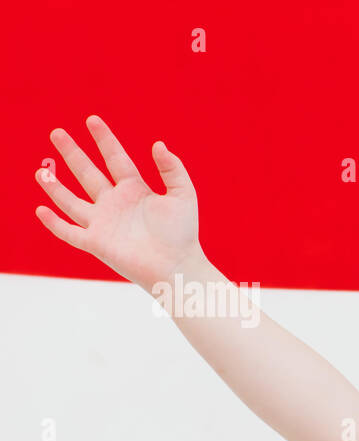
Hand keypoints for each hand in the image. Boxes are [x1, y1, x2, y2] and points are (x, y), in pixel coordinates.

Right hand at [34, 115, 205, 290]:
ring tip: (40, 172)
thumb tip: (158, 144)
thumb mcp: (183, 195)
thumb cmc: (183, 234)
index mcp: (135, 191)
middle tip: (57, 132)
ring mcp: (104, 223)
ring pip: (72, 202)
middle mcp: (116, 204)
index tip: (92, 120)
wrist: (177, 267)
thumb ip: (172, 169)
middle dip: (72, 154)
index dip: (104, 140)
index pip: (115, 159)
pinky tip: (40, 210)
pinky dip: (54, 223)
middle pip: (88, 174)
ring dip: (55, 188)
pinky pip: (69, 232)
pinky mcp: (96, 243)